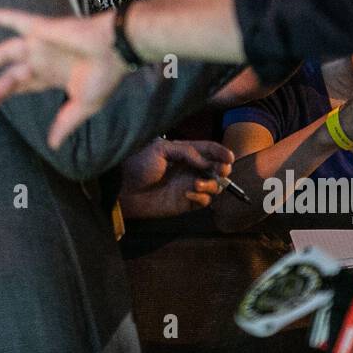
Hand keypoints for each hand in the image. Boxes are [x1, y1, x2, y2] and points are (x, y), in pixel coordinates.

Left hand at [0, 9, 129, 147]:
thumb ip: (65, 123)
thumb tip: (52, 145)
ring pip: (6, 53)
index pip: (24, 86)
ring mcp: (40, 44)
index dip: (9, 94)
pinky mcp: (41, 28)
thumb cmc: (105, 76)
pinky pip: (15, 20)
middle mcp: (43, 59)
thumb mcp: (84, 106)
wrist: (115, 50)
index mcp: (52, 75)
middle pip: (12, 76)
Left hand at [119, 138, 233, 218]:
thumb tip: (207, 162)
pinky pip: (204, 200)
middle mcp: (189, 169)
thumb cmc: (139, 165)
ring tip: (197, 182)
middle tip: (221, 170)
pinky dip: (201, 196)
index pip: (208, 150)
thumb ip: (187, 152)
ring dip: (212, 183)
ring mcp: (189, 185)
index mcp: (184, 153)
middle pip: (216, 168)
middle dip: (222, 168)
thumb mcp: (161, 149)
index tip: (228, 157)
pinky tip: (188, 192)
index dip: (220, 152)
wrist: (124, 188)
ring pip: (214, 185)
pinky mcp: (186, 202)